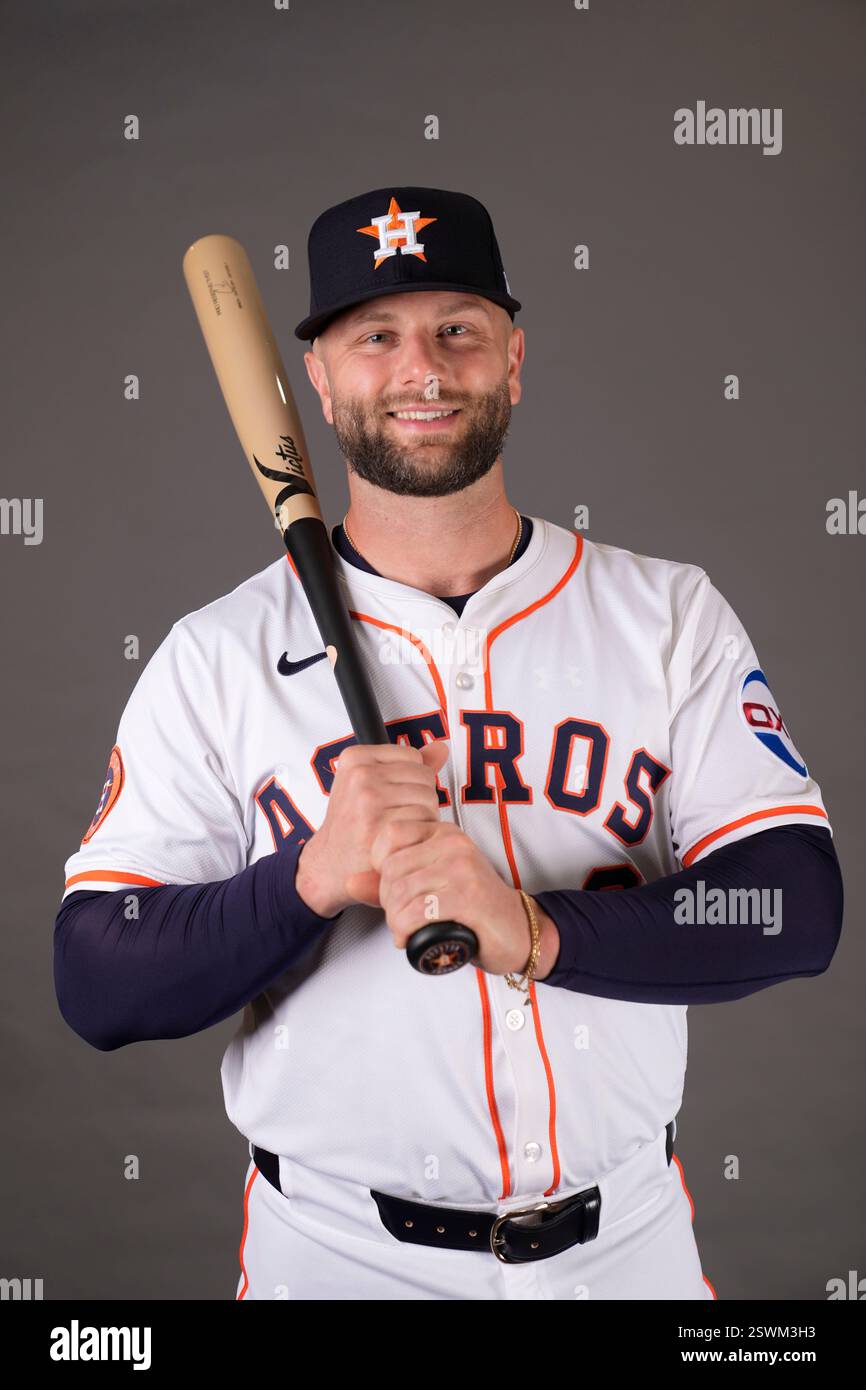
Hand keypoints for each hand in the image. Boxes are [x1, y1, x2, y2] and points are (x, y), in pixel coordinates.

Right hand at [295, 740, 449, 918]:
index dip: (410, 780)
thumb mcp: (369, 785)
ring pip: (428, 799)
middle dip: (419, 799)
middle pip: (424, 776)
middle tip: (394, 817)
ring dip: (422, 818)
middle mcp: (360, 774)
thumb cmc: (351, 825)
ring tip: (397, 829)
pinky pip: (424, 822)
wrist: (329, 865)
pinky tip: (401, 842)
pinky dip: (419, 836)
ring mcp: (369, 799)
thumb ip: (406, 766)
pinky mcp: (381, 826)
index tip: (389, 797)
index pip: (413, 756)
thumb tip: (440, 748)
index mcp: (355, 757)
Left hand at [371, 819, 560, 978]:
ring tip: (413, 930)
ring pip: (398, 893)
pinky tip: (421, 939)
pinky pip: (416, 913)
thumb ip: (386, 884)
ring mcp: (461, 867)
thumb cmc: (470, 909)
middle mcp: (451, 842)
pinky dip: (409, 933)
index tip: (395, 890)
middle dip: (388, 903)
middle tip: (405, 919)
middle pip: (389, 870)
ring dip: (398, 922)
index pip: (388, 835)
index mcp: (441, 832)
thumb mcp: (426, 888)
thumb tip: (350, 881)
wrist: (518, 931)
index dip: (380, 868)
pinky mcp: (467, 895)